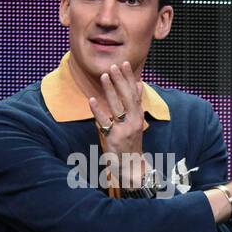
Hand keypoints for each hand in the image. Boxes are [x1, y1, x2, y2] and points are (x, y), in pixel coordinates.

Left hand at [89, 61, 144, 186]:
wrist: (131, 167)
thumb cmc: (131, 143)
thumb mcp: (136, 122)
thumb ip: (136, 103)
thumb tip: (138, 85)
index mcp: (138, 117)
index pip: (135, 94)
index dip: (129, 78)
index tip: (125, 64)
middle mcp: (133, 122)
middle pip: (127, 98)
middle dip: (120, 81)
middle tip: (113, 66)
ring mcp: (124, 129)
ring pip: (117, 107)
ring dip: (110, 91)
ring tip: (104, 76)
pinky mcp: (113, 137)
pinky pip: (104, 122)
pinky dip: (98, 111)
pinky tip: (92, 100)